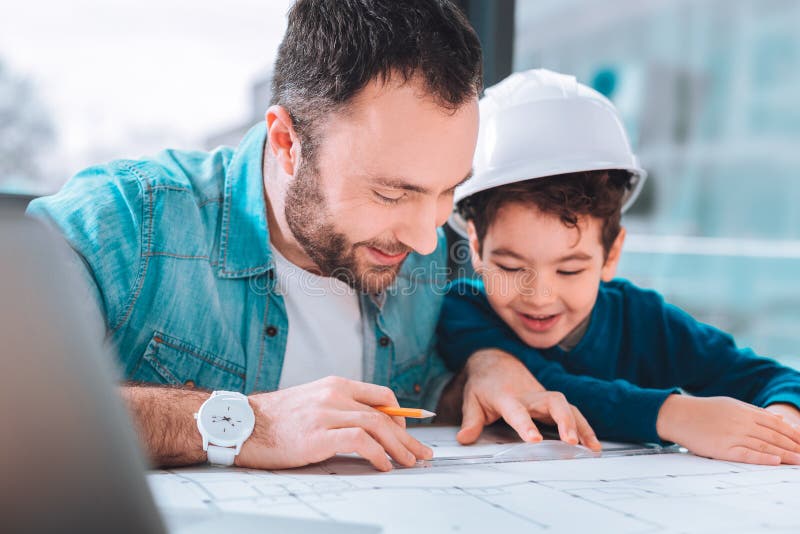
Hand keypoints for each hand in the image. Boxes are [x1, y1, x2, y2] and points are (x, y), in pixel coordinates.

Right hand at [235, 376, 432, 471]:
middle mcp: (334, 394)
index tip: (409, 433)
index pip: (381, 395)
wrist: (242, 424)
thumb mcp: (311, 402)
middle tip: (421, 453)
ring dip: (399, 447)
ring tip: (409, 462)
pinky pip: (360, 441)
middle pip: (384, 413)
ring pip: (377, 425)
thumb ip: (338, 408)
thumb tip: (368, 426)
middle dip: (408, 436)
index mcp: (335, 385)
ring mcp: (326, 413)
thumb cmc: (275, 419)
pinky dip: (377, 454)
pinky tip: (384, 465)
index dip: (401, 416)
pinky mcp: (318, 435)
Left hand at [456, 349, 600, 450]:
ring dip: (581, 427)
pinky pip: (572, 413)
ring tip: (592, 448)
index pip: (517, 411)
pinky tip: (592, 445)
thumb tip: (464, 439)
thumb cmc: (484, 385)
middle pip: (553, 402)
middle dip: (565, 420)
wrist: (497, 363)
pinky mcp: (552, 403)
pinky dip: (584, 428)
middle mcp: (530, 396)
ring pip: (567, 407)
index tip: (534, 440)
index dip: (526, 424)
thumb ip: (470, 421)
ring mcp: (543, 398)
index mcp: (508, 397)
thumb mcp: (471, 400)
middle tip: (571, 441)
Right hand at [657, 395, 799, 464]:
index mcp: (744, 410)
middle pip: (774, 435)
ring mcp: (732, 435)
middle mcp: (741, 422)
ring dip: (785, 454)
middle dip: (793, 446)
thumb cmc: (702, 410)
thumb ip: (755, 412)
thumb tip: (780, 420)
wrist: (678, 415)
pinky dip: (762, 457)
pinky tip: (775, 461)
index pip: (776, 423)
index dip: (793, 434)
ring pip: (764, 445)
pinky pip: (746, 454)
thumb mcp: (730, 405)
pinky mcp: (723, 448)